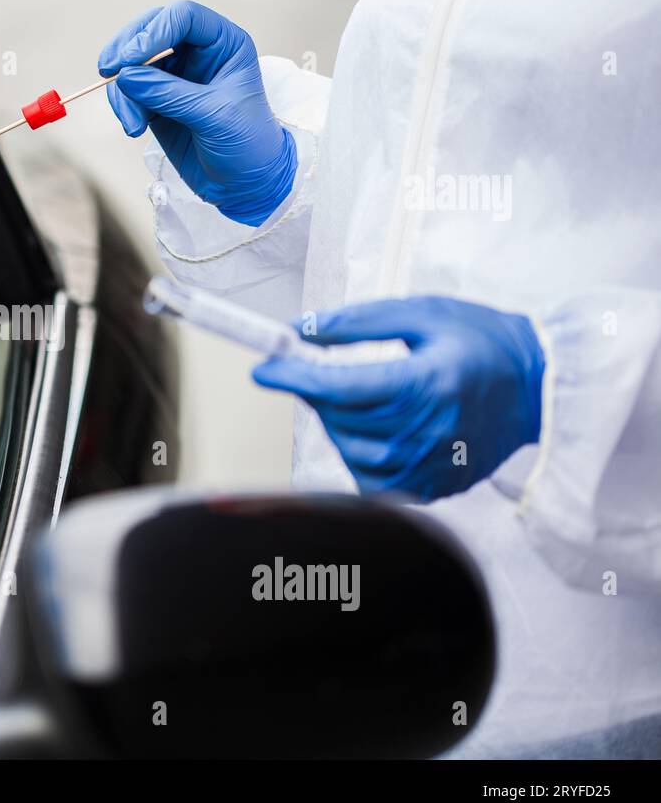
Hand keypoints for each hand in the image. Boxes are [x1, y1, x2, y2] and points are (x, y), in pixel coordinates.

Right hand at [97, 0, 296, 225]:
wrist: (244, 185)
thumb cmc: (247, 145)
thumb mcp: (213, 116)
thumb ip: (169, 93)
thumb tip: (126, 77)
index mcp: (224, 44)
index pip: (183, 17)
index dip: (153, 32)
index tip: (129, 59)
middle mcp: (198, 53)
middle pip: (151, 30)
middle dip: (127, 51)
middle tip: (108, 72)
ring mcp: (175, 76)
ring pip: (134, 64)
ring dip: (123, 91)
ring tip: (132, 124)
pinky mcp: (157, 100)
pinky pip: (129, 92)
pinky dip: (124, 106)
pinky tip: (134, 127)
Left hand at [252, 297, 544, 500]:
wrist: (539, 388)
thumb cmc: (482, 342)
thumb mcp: (422, 314)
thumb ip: (358, 322)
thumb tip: (301, 329)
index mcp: (425, 384)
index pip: (339, 387)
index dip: (293, 377)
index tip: (263, 368)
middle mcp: (425, 432)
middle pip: (338, 417)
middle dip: (319, 391)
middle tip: (328, 368)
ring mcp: (428, 466)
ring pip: (347, 448)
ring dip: (340, 420)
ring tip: (367, 394)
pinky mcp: (430, 488)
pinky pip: (368, 476)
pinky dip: (360, 450)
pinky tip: (380, 426)